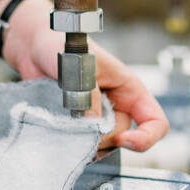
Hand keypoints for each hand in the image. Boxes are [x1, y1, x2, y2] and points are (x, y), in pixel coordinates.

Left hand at [0, 0, 169, 151]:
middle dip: (101, 138)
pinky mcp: (77, 126)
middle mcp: (117, 107)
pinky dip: (70, 143)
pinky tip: (57, 127)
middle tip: (76, 121)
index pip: (156, 122)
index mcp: (129, 90)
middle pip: (121, 139)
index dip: (145, 137)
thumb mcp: (80, 66)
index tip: (122, 140)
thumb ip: (89, 97)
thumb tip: (93, 127)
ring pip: (100, 146)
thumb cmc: (61, 44)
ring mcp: (96, 118)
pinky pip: (80, 146)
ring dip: (83, 141)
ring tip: (63, 118)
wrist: (33, 46)